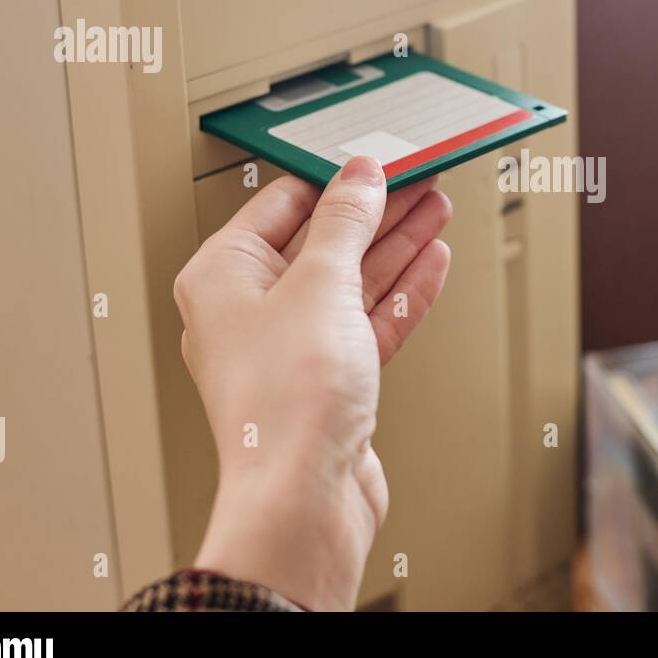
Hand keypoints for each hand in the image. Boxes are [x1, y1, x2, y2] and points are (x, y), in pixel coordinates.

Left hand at [172, 157, 451, 609]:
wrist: (305, 497)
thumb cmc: (283, 405)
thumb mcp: (320, 284)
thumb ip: (345, 224)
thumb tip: (359, 178)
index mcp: (222, 278)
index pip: (280, 204)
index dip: (333, 179)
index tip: (375, 160)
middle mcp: (251, 312)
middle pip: (323, 242)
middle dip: (376, 211)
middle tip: (418, 181)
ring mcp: (294, 349)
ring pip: (352, 281)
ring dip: (397, 246)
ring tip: (435, 210)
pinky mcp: (331, 381)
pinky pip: (369, 321)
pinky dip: (401, 292)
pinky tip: (429, 263)